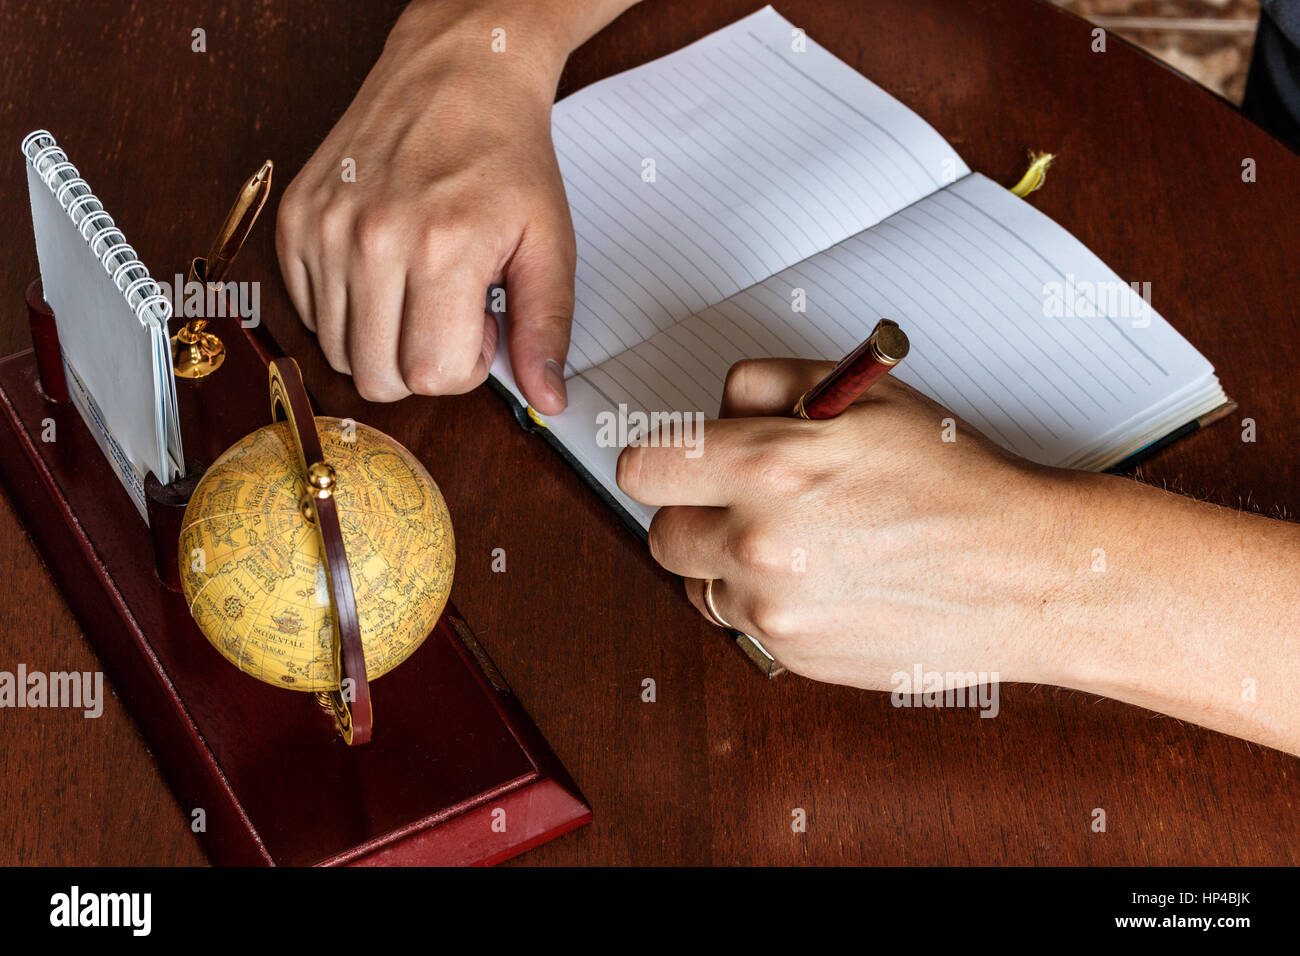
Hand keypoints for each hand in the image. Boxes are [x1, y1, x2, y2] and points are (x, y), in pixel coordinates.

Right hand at [275, 0, 578, 411]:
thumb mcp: (548, 243)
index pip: (431, 376)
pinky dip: (348, 310)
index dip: (463, 366)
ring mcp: (324, 229)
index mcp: (441, 248)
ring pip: (340, 353)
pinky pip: (310, 314)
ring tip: (419, 286)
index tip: (480, 325)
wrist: (457, 73)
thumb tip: (548, 401)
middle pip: (378, 377)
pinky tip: (385, 270)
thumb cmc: (506, 155)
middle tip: (451, 310)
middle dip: (422, 363)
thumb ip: (547, 329)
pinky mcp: (296, 220)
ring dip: (384, 339)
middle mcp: (371, 240)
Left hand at [615, 358, 1083, 689]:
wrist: (1023, 573)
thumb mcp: (866, 396)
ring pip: (698, 585)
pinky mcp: (794, 655)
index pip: (645, 468)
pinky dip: (764, 604)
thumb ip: (771, 384)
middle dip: (692, 514)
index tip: (681, 462)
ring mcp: (774, 608)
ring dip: (726, 563)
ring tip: (795, 542)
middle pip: (661, 535)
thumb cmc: (955, 478)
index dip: (662, 461)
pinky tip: (820, 580)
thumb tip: (718, 406)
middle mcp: (758, 542)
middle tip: (741, 500)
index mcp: (769, 466)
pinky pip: (742, 624)